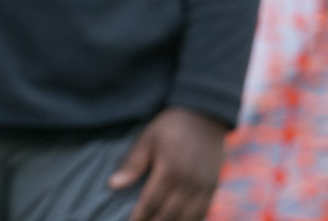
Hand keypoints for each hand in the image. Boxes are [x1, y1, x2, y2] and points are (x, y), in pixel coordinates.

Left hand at [108, 107, 227, 220]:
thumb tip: (114, 185)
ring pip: (188, 217)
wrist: (206, 117)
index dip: (140, 216)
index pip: (152, 202)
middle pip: (169, 214)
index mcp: (171, 170)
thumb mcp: (148, 138)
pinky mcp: (214, 188)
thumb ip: (133, 163)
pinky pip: (203, 212)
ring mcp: (204, 187)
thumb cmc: (171, 126)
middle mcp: (190, 183)